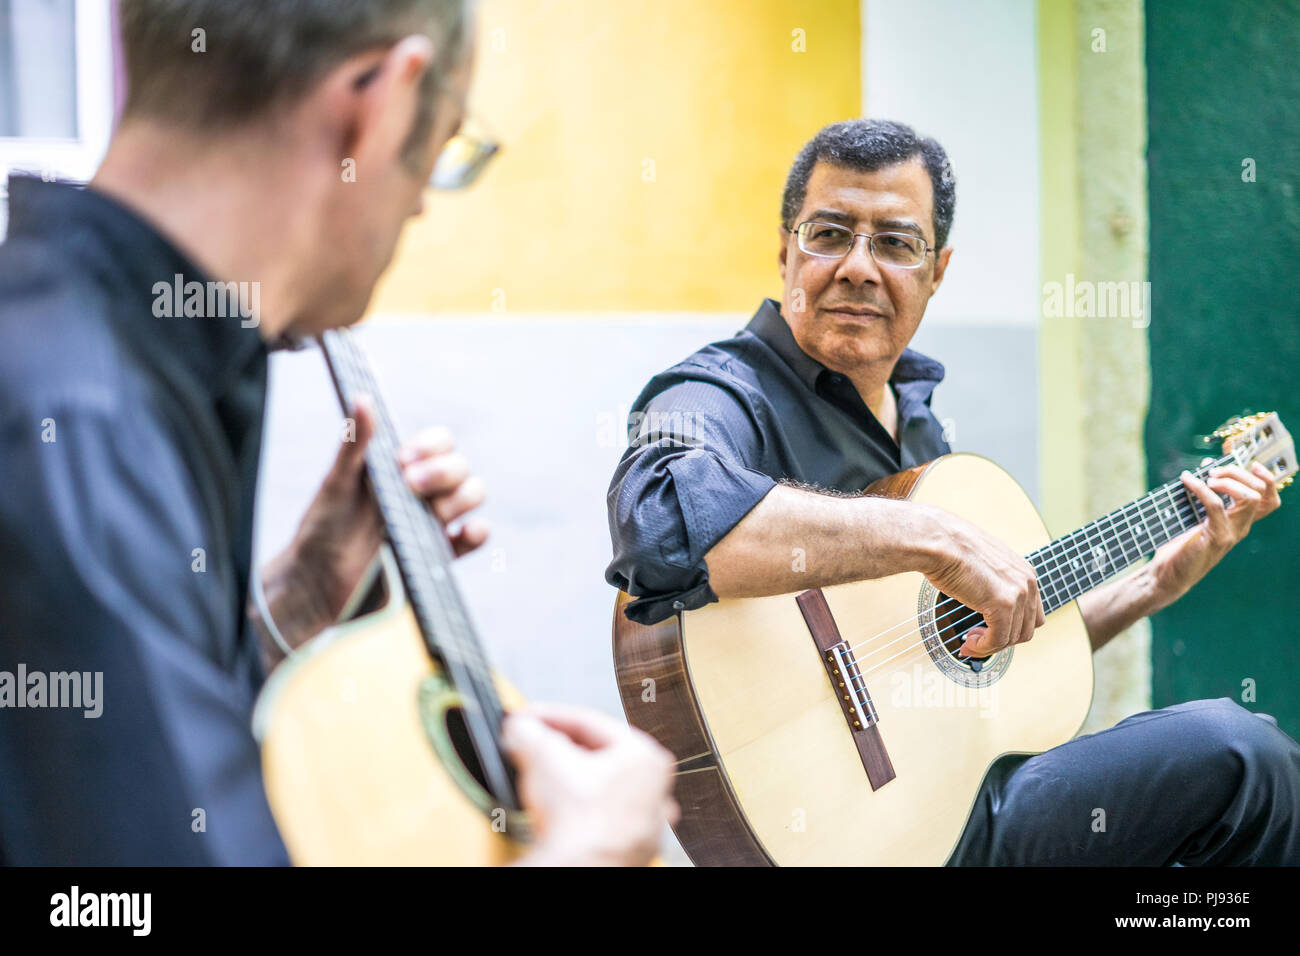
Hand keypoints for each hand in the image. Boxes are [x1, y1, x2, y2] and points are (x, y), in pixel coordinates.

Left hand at [259, 398, 488, 650]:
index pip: (439, 442)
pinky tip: (463, 532)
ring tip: (428, 513)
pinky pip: (473, 539)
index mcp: (400, 468)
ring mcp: (431, 522)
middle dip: (443, 473)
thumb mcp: (336, 483)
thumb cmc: (321, 528)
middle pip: (460, 467)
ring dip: (459, 499)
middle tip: (410, 486)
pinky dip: (477, 532)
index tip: (405, 460)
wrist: (315, 584)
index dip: (432, 447)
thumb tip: (363, 398)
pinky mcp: (437, 554)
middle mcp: (420, 491)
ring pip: (472, 496)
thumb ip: (354, 443)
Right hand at [503, 704, 677, 866]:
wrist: (580, 870)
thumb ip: (529, 733)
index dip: (550, 717)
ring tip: (538, 780)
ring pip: (598, 790)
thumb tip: (520, 728)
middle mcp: (655, 791)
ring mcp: (644, 825)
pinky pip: (598, 821)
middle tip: (530, 745)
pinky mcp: (627, 851)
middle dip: (558, 750)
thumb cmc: (580, 820)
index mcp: (647, 757)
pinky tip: (554, 814)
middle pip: (597, 756)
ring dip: (567, 782)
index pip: (590, 723)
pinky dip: (575, 813)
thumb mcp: (542, 758)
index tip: (528, 719)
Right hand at [919, 508, 1044, 658]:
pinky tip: (968, 643)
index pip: (1031, 613)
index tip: (989, 631)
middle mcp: (1027, 582)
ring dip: (990, 645)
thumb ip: (993, 582)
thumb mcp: (983, 565)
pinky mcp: (1003, 605)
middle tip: (978, 640)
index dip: (1010, 627)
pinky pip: (998, 639)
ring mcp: (1018, 594)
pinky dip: (983, 648)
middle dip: (1001, 639)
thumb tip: (986, 600)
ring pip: (1012, 637)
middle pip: (1026, 628)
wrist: (937, 541)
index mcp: (1024, 572)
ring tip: (969, 641)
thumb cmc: (950, 548)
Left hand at [1147, 462, 1281, 604]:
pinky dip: (1201, 488)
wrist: (1168, 575)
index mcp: (1240, 521)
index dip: (1268, 480)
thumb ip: (1206, 493)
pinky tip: (1187, 481)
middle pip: (1260, 493)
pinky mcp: (1216, 538)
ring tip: (1206, 478)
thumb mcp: (1196, 515)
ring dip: (1227, 481)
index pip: (1269, 500)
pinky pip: (1216, 506)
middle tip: (1213, 471)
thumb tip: (1208, 465)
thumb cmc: (1180, 544)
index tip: (1252, 464)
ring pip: (1248, 498)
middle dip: (1239, 473)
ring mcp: (1231, 533)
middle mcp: (1241, 527)